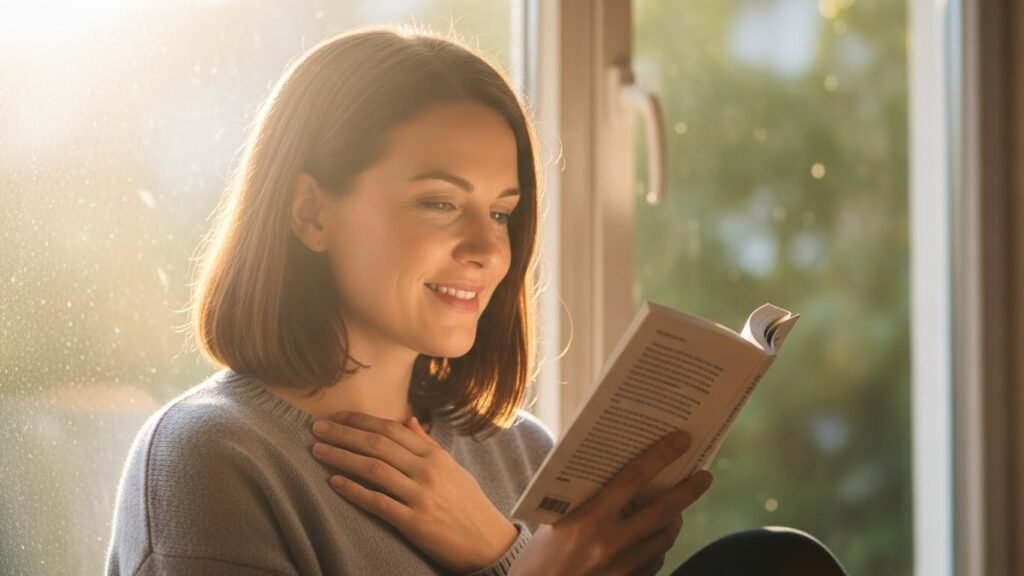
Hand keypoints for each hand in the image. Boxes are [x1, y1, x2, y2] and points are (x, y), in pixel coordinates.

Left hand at [311, 411, 518, 572]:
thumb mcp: (452, 468)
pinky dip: (353, 491)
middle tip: (317, 428)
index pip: (391, 429)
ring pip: (373, 469)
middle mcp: (427, 470)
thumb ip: (427, 444)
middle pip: (377, 444)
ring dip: (341, 458)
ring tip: (317, 451)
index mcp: (435, 455)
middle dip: (343, 434)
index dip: (360, 421)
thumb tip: (408, 420)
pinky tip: (334, 483)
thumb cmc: (468, 504)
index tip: (337, 416)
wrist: (487, 541)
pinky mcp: (414, 522)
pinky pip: (377, 502)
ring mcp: (421, 495)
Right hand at [510, 430, 712, 575]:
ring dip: (675, 518)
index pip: (632, 478)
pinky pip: (655, 561)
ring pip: (665, 537)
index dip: (660, 456)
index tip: (681, 439)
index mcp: (588, 519)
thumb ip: (588, 500)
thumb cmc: (540, 556)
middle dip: (688, 490)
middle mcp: (609, 543)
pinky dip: (659, 545)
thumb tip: (620, 474)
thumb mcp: (557, 521)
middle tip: (705, 475)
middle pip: (663, 510)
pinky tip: (655, 537)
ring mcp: (622, 568)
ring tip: (678, 506)